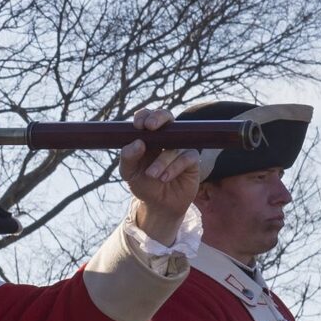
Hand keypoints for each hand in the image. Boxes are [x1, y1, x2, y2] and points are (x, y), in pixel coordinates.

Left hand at [118, 108, 204, 241]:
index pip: (147, 117)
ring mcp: (180, 148)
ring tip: (152, 174)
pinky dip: (174, 167)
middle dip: (159, 117)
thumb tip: (137, 142)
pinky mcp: (192, 160)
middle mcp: (166, 138)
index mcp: (148, 137)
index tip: (138, 125)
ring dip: (161, 160)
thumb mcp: (129, 173)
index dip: (144, 116)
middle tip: (150, 127)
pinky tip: (165, 178)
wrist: (159, 205)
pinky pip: (186, 157)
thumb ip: (127, 158)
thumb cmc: (144, 185)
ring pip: (173, 145)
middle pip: (167, 117)